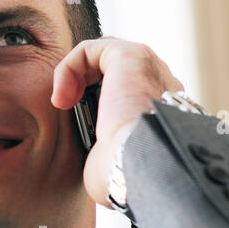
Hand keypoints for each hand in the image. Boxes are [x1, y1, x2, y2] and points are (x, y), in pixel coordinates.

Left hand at [51, 38, 184, 208]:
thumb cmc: (130, 177)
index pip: (132, 97)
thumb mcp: (117, 168)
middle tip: (70, 113)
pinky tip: (62, 97)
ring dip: (74, 77)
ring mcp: (151, 68)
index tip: (84, 133)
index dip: (98, 107)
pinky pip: (90, 49)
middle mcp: (162, 88)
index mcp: (165, 116)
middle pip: (116, 73)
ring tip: (63, 104)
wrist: (143, 167)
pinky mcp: (132, 54)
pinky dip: (68, 69)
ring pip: (102, 58)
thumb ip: (107, 154)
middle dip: (85, 88)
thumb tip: (97, 161)